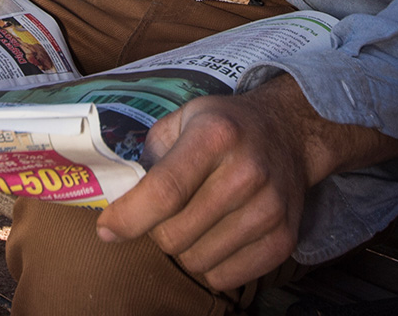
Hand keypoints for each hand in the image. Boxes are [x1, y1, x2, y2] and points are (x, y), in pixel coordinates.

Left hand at [94, 74, 397, 290]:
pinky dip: (211, 265)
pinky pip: (226, 277)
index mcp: (215, 135)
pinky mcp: (284, 239)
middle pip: (175, 235)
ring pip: (197, 262)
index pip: (164, 191)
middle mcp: (246, 172)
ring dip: (184, 249)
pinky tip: (215, 236)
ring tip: (193, 221)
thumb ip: (148, 156)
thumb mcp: (183, 119)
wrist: (290, 132)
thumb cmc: (225, 126)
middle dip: (155, 231)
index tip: (107, 228)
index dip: (128, 217)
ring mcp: (269, 209)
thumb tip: (116, 202)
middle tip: (162, 215)